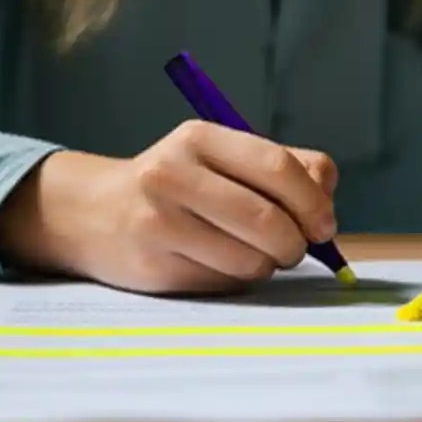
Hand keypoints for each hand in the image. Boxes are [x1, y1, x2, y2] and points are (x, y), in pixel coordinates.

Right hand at [0, 120, 338, 294]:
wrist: (95, 213)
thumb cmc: (179, 185)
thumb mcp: (223, 158)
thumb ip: (284, 168)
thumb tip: (326, 199)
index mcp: (199, 137)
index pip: (277, 167)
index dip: (313, 202)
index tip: (324, 225)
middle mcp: (173, 174)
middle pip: (268, 220)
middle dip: (295, 244)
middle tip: (295, 249)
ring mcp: (159, 222)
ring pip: (250, 260)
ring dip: (267, 265)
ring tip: (253, 254)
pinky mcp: (153, 266)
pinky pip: (224, 284)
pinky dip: (237, 280)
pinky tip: (219, 263)